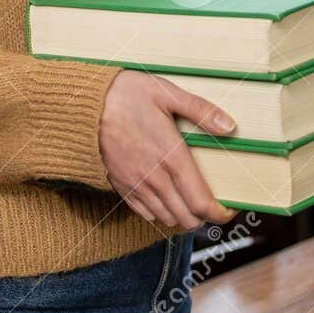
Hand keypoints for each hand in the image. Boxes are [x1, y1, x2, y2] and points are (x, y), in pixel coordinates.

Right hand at [100, 70, 238, 230]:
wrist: (84, 104)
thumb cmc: (126, 94)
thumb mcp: (166, 93)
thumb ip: (201, 110)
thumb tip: (229, 126)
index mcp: (172, 157)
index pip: (202, 204)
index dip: (220, 214)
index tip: (228, 209)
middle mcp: (155, 177)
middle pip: (187, 218)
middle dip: (204, 217)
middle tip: (211, 203)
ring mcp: (136, 184)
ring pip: (167, 218)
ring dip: (182, 215)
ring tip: (188, 200)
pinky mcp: (121, 185)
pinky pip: (144, 213)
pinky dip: (159, 212)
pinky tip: (164, 197)